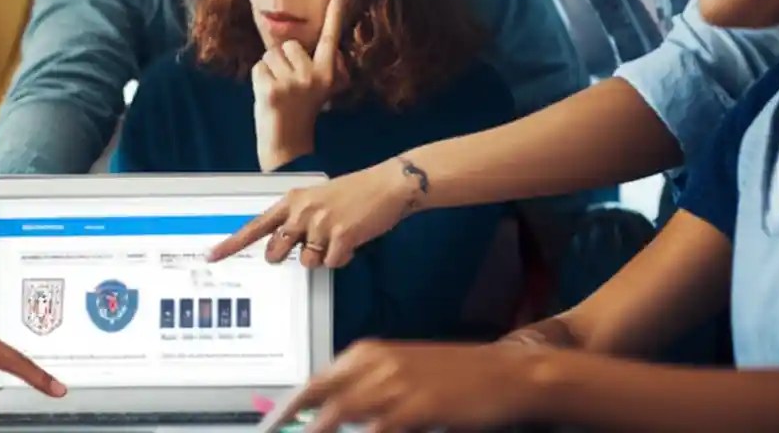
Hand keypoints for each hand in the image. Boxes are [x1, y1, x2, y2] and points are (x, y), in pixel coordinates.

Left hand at [207, 160, 417, 268]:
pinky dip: (343, 257)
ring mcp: (320, 224)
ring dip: (323, 256)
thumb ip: (296, 220)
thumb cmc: (354, 194)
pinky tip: (352, 240)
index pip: (254, 227)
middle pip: (276, 252)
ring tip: (339, 236)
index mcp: (292, 201)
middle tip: (310, 243)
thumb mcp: (317, 199)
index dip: (231, 244)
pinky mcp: (340, 236)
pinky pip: (332, 264)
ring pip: (307, 262)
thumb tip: (282, 248)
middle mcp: (301, 211)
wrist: (387, 185)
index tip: (212, 256)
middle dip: (289, 256)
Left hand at [252, 0, 345, 171]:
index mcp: (328, 73)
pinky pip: (258, 68)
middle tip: (289, 89)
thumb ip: (312, 64)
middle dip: (282, 61)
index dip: (335, 12)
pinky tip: (269, 98)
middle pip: (288, 45)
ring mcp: (293, 82)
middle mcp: (314, 75)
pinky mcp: (273, 89)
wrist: (287, 144)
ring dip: (270, 71)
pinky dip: (258, 80)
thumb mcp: (315, 87)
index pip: (331, 38)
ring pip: (271, 56)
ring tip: (280, 93)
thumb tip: (295, 42)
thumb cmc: (299, 111)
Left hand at [274, 340, 545, 432]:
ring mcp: (395, 385)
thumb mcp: (403, 372)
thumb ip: (367, 389)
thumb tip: (330, 414)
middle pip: (318, 397)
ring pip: (339, 416)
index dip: (289, 406)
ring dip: (320, 430)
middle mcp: (375, 365)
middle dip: (292, 419)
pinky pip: (376, 432)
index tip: (271, 423)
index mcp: (368, 354)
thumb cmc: (457, 376)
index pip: (315, 381)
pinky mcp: (418, 407)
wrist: (507, 373)